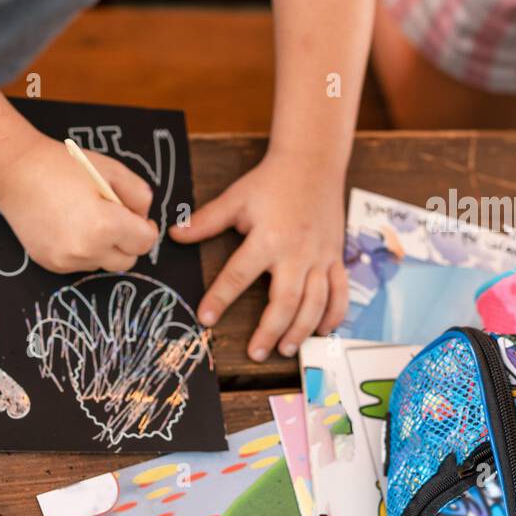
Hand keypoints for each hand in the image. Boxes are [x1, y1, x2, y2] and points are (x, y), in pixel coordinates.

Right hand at [0, 134, 157, 273]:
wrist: (15, 172)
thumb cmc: (63, 165)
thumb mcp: (112, 169)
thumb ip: (140, 195)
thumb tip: (143, 217)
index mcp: (104, 226)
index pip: (144, 243)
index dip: (147, 228)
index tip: (139, 217)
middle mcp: (85, 250)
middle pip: (127, 260)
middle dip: (128, 241)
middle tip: (116, 217)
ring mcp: (65, 261)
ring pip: (103, 263)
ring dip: (105, 247)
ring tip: (89, 218)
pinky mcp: (50, 264)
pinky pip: (80, 264)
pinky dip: (84, 250)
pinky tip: (70, 225)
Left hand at [170, 150, 347, 360]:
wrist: (312, 163)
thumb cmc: (271, 181)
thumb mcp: (236, 199)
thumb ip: (206, 221)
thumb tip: (175, 234)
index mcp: (267, 239)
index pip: (238, 275)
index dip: (220, 299)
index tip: (205, 319)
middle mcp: (296, 253)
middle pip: (284, 301)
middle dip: (269, 331)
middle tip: (255, 352)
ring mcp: (320, 257)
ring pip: (314, 303)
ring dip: (301, 330)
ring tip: (285, 348)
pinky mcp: (336, 257)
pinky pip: (340, 292)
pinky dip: (334, 315)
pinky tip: (323, 331)